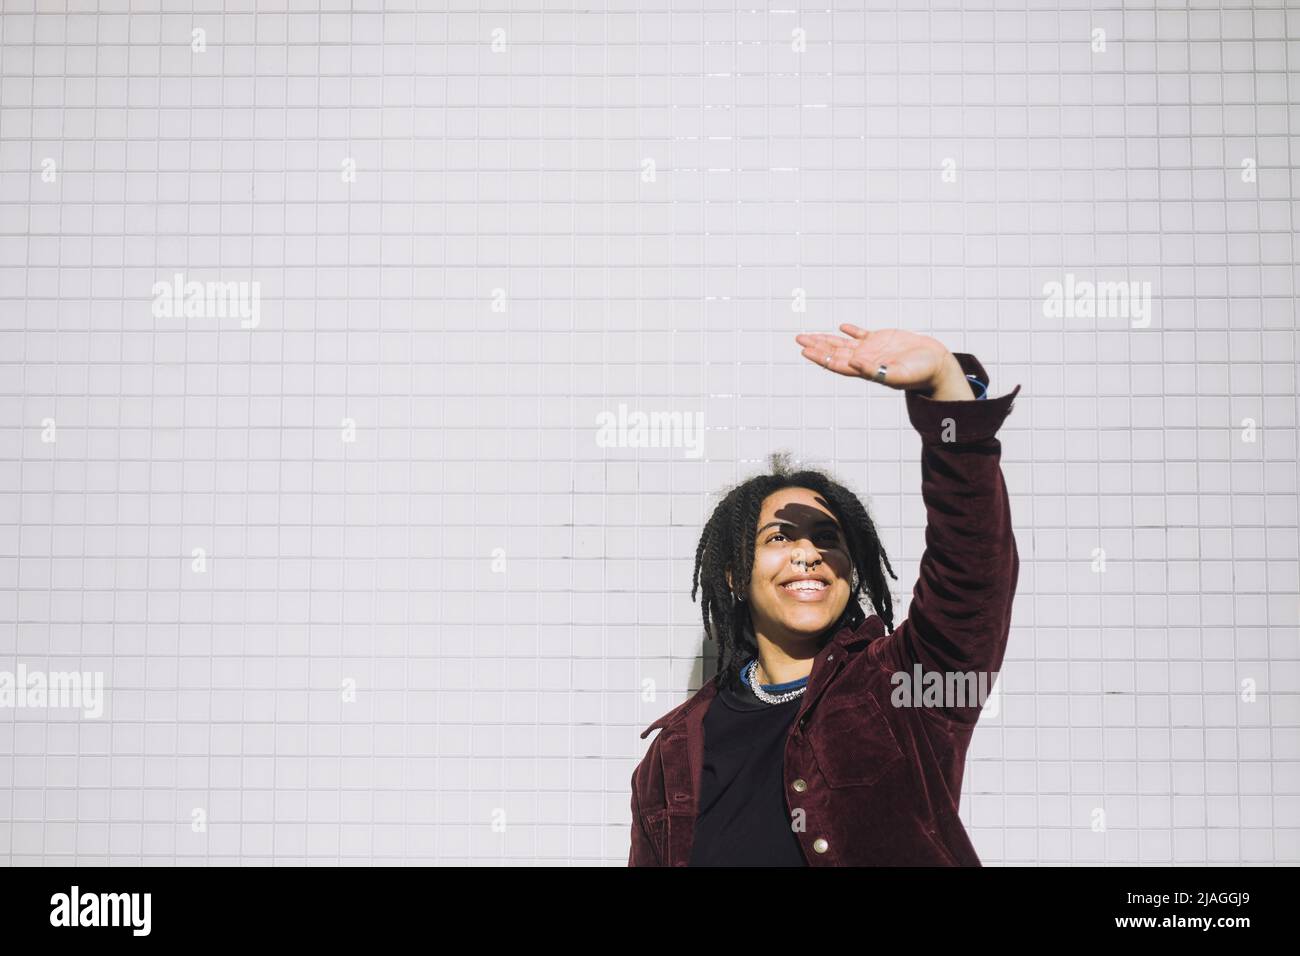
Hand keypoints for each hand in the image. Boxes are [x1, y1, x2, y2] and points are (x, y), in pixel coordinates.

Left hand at [795, 325, 974, 399]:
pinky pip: (863, 334)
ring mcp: (873, 349)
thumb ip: (875, 371)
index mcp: (865, 370)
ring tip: (809, 334)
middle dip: (816, 346)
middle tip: (798, 338)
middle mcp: (864, 359)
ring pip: (843, 343)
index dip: (819, 357)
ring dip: (826, 339)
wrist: (936, 365)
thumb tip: (853, 363)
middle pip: (834, 352)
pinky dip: (851, 331)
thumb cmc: (919, 374)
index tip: (804, 351)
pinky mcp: (883, 339)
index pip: (836, 364)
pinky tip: (842, 327)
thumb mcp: (897, 374)